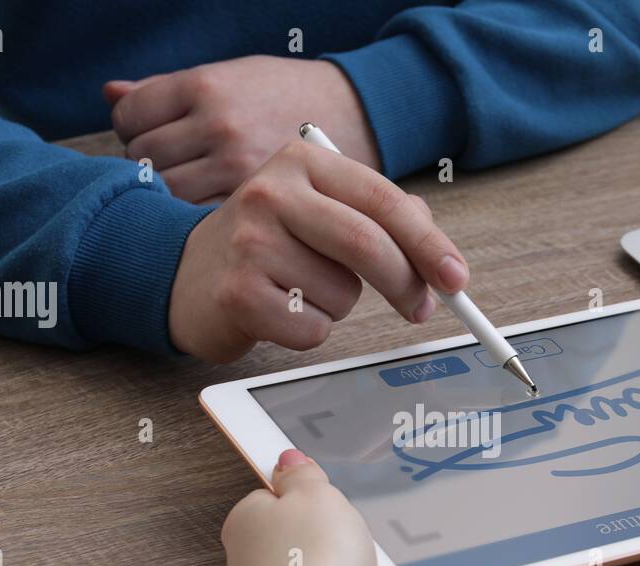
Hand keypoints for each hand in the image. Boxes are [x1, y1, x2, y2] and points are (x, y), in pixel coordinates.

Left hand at [105, 56, 379, 204]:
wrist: (358, 115)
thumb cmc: (286, 96)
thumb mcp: (229, 75)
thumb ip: (167, 90)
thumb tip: (109, 94)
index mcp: (207, 85)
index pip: (131, 115)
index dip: (133, 130)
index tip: (153, 138)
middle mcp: (219, 124)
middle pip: (145, 158)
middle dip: (151, 167)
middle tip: (176, 173)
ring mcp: (239, 166)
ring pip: (169, 193)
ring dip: (172, 198)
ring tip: (194, 193)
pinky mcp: (260, 202)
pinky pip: (201, 219)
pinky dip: (198, 220)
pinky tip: (212, 213)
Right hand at [167, 139, 464, 361]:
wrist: (183, 273)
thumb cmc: (267, 244)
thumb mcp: (320, 210)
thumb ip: (378, 217)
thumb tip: (435, 252)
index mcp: (301, 161)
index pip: (384, 201)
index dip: (428, 244)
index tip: (456, 278)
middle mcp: (271, 192)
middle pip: (368, 244)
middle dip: (406, 285)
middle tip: (420, 309)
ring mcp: (249, 241)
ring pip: (342, 294)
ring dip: (340, 306)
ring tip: (302, 292)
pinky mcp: (237, 293)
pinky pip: (311, 328)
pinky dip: (310, 331)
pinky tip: (280, 312)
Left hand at [221, 449, 375, 565]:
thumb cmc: (308, 563)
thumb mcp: (316, 493)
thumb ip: (302, 474)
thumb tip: (290, 460)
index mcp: (244, 521)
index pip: (272, 495)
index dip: (304, 495)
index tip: (322, 494)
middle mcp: (247, 561)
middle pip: (292, 536)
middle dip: (323, 535)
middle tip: (342, 531)